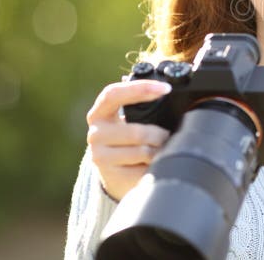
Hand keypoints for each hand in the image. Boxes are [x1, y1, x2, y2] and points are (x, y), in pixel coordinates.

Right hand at [85, 80, 171, 200]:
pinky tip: (152, 165)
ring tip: (161, 150)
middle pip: (138, 131)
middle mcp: (95, 133)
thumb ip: (142, 106)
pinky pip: (143, 169)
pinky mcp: (110, 176)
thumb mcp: (130, 120)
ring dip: (160, 150)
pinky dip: (154, 166)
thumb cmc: (129, 140)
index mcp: (99, 113)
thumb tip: (164, 89)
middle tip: (168, 136)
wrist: (117, 173)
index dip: (140, 88)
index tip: (165, 89)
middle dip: (160, 134)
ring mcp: (100, 156)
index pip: (113, 94)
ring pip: (143, 151)